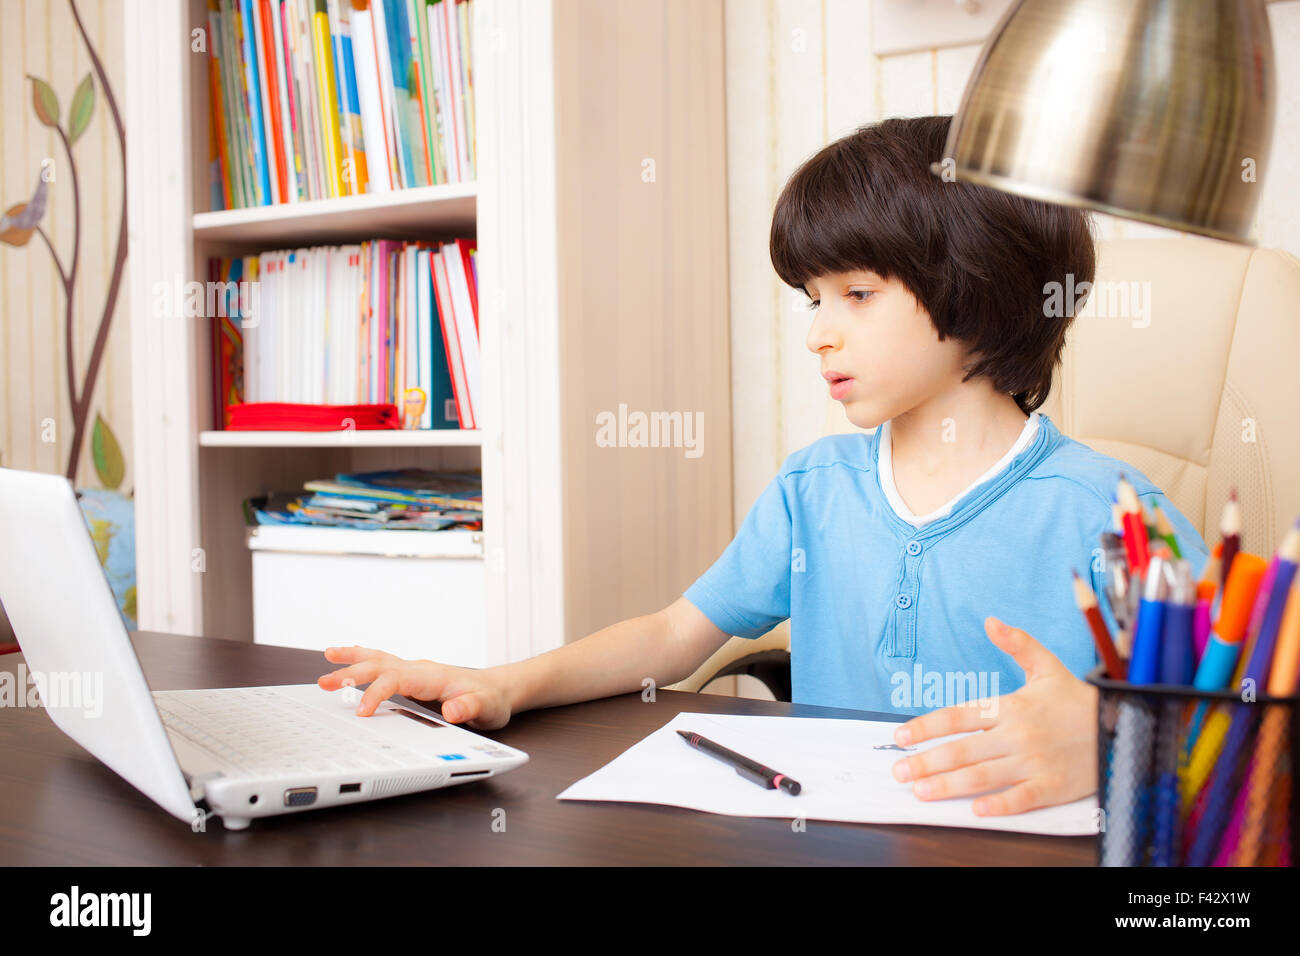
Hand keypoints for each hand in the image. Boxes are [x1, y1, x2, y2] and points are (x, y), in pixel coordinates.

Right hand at [317, 645, 513, 729]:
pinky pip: (384, 663)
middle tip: (324, 682)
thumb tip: (451, 710)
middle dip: (351, 672)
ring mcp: (415, 670)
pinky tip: (350, 659)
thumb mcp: (487, 709)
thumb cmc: (492, 700)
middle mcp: (420, 669)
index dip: (376, 694)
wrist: (499, 690)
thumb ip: (470, 708)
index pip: (396, 680)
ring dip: (353, 659)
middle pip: (380, 665)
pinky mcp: (413, 676)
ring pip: (379, 659)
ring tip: (328, 655)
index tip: (361, 712)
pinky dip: (364, 659)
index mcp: (431, 676)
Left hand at [889, 616, 1097, 814]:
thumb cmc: (1078, 699)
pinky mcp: (1053, 786)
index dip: (926, 726)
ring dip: (948, 785)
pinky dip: (999, 805)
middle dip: (927, 761)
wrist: (1124, 725)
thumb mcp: (1047, 666)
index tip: (900, 737)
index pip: (958, 716)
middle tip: (898, 771)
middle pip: (962, 749)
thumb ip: (1017, 643)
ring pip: (983, 775)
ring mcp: (1034, 761)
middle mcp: (1017, 734)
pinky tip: (975, 811)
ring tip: (920, 791)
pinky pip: (1021, 798)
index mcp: (1010, 706)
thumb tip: (990, 620)